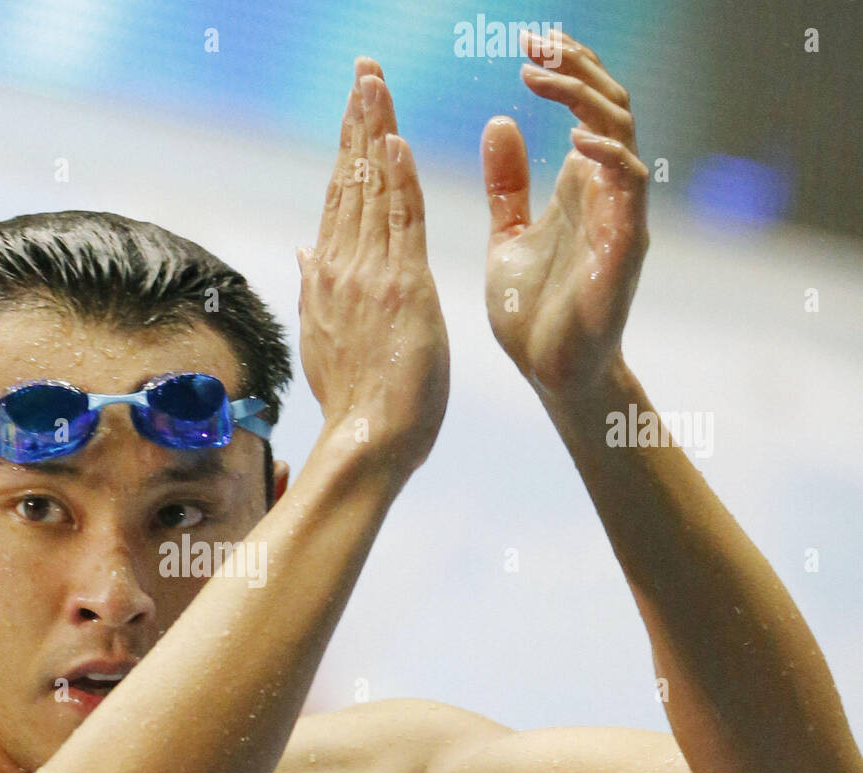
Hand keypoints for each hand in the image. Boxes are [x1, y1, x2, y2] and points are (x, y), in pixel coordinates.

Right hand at [297, 58, 448, 475]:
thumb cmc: (357, 401)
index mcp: (330, 279)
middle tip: (365, 70)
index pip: (341, 199)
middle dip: (359, 122)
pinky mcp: (402, 289)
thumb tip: (304, 249)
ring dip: (375, 132)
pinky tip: (394, 140)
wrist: (368, 441)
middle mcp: (342, 269)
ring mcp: (369, 277)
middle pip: (352, 182)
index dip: (349, 149)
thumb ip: (316, 288)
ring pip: (373, 191)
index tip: (355, 107)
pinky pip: (400, 224)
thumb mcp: (326, 338)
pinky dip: (396, 180)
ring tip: (375, 83)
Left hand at [483, 30, 648, 396]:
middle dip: (576, 68)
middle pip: (608, 105)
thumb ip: (508, 186)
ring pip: (623, 134)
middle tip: (535, 41)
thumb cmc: (532, 313)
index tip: (526, 43)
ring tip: (544, 77)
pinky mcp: (625, 247)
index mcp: (579, 186)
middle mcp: (607, 192)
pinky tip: (576, 140)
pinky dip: (609, 158)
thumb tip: (498, 123)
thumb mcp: (508, 237)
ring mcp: (621, 216)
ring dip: (586, 99)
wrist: (548, 374)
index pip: (584, 106)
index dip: (563, 70)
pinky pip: (631, 188)